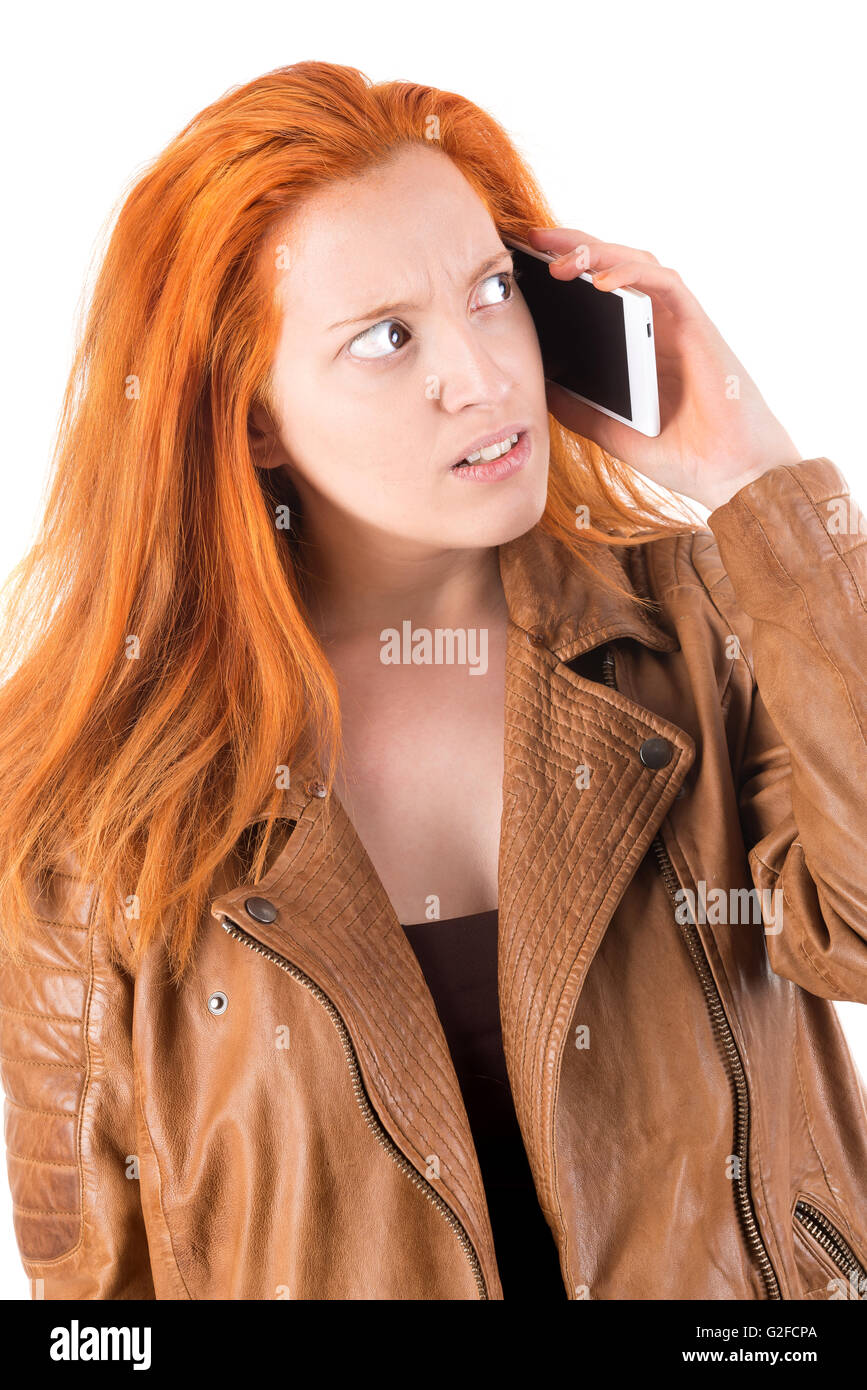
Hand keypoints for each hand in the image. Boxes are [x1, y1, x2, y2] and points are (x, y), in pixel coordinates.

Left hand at [525, 226, 802, 511]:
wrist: (727, 475)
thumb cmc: (681, 453)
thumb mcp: (609, 429)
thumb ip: (576, 407)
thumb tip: (534, 385)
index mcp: (637, 343)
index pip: (599, 291)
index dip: (565, 270)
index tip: (524, 264)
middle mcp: (658, 324)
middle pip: (614, 266)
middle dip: (573, 246)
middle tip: (530, 239)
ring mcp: (678, 322)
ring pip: (638, 264)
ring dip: (597, 253)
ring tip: (556, 258)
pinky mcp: (698, 325)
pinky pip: (664, 283)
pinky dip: (632, 275)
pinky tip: (599, 281)